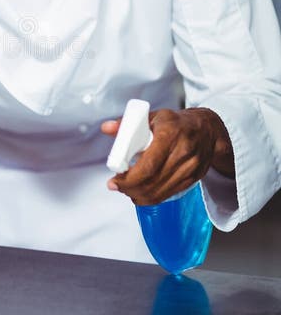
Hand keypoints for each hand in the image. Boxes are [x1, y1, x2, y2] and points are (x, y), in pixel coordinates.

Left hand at [100, 107, 234, 204]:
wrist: (208, 130)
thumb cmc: (177, 123)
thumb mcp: (153, 117)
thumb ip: (128, 124)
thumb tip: (106, 128)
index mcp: (170, 134)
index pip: (148, 165)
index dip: (129, 177)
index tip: (115, 179)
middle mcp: (182, 153)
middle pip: (152, 181)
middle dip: (129, 188)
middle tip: (116, 185)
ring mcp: (190, 168)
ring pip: (160, 191)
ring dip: (138, 194)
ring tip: (125, 189)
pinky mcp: (193, 178)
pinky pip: (168, 194)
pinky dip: (151, 197)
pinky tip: (140, 193)